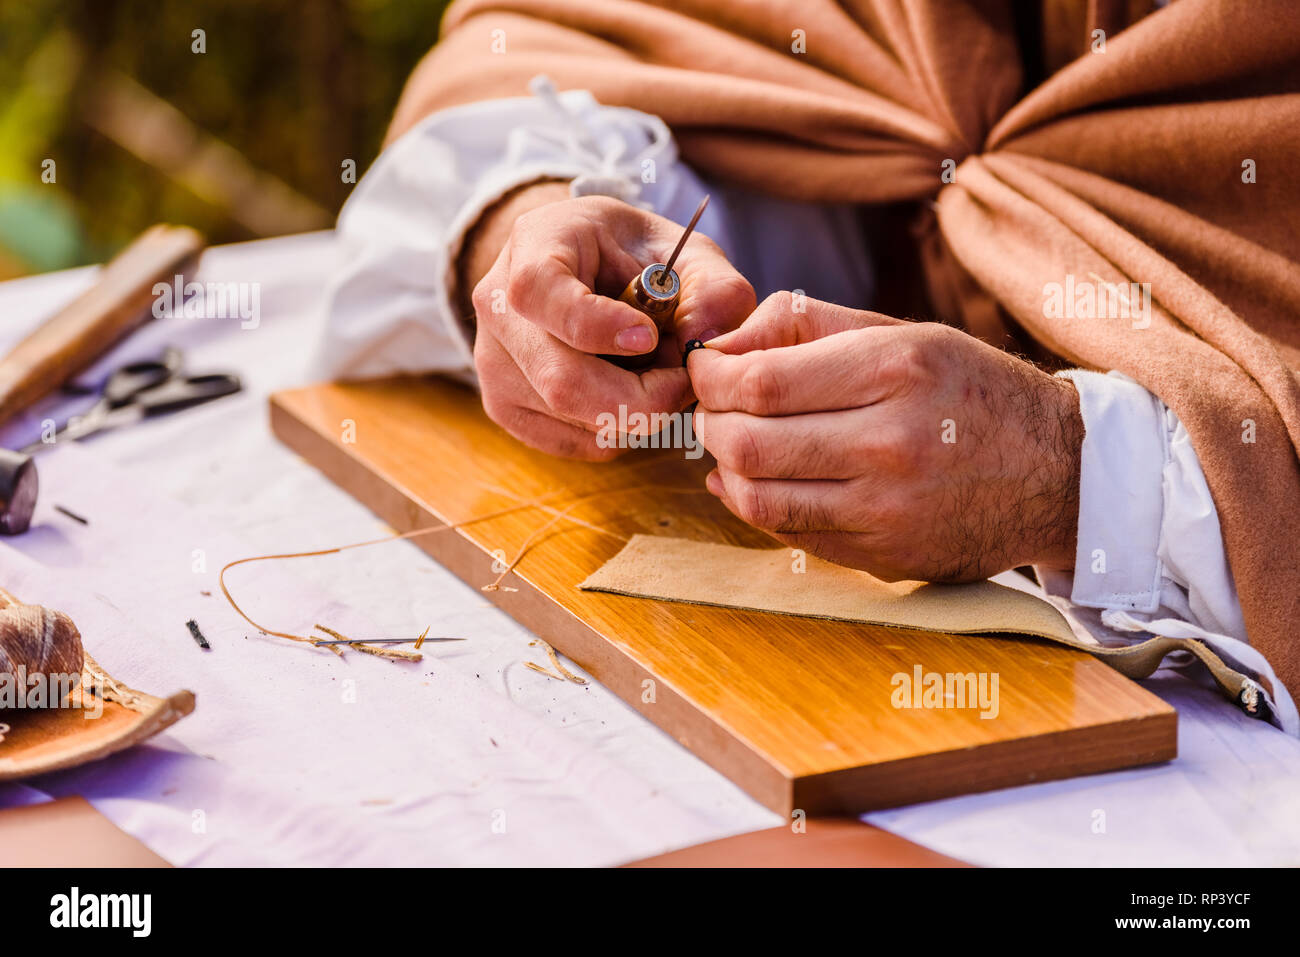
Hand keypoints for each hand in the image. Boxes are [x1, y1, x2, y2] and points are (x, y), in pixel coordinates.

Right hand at [464, 188, 753, 459]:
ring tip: (658, 382)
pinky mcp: (502, 404)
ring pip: (565, 415)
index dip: (597, 326)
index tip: (649, 336)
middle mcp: (498, 305)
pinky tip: (629, 400)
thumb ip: (714, 289)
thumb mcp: (683, 250)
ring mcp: (492, 360)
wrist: (585, 268)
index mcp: (535, 244)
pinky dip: (612, 432)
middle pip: (559, 379)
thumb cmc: (634, 257)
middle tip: (684, 384)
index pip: (541, 293)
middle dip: (639, 396)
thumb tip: (707, 343)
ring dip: (632, 414)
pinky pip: (564, 441)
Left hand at [687, 293, 1082, 581]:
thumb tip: (722, 345)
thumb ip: (804, 324)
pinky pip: (790, 534)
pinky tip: (755, 480)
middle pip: (750, 443)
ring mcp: (888, 510)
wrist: (1058, 473)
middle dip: (710, 422)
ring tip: (731, 442)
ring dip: (724, 468)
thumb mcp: (902, 333)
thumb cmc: (969, 391)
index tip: (704, 368)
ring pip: (759, 498)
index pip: (762, 382)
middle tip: (711, 407)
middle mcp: (893, 443)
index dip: (712, 377)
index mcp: (898, 371)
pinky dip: (755, 506)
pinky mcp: (885, 557)